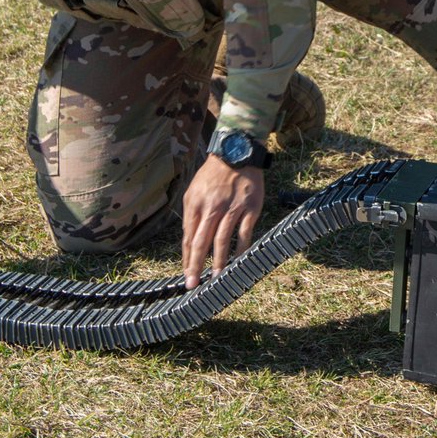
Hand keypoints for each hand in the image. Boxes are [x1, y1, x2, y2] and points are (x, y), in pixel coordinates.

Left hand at [181, 155, 263, 286]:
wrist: (237, 153)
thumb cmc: (213, 175)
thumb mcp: (194, 191)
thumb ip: (192, 215)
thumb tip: (189, 242)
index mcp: (195, 203)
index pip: (188, 237)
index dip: (187, 258)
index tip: (186, 274)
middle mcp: (212, 207)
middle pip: (201, 242)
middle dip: (196, 266)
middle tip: (193, 284)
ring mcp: (232, 208)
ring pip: (222, 240)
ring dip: (219, 262)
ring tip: (215, 278)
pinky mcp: (250, 208)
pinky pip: (244, 233)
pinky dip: (240, 249)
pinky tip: (238, 261)